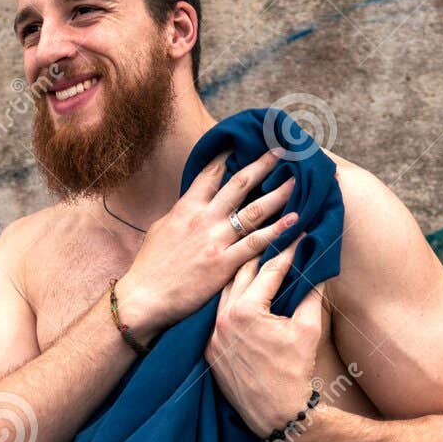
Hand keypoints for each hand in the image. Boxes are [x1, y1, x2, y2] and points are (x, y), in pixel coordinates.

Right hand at [115, 147, 297, 333]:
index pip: (211, 173)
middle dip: (263, 165)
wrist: (144, 297)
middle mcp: (204, 219)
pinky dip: (278, 231)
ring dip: (278, 194)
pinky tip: (295, 221)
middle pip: (240, 184)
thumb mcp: (161, 229)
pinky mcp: (225, 264)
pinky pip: (257, 243)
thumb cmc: (150, 266)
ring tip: (298, 182)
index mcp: (186, 207)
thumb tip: (194, 202)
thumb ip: (182, 213)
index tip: (246, 144)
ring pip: (254, 210)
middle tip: (282, 152)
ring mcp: (216, 240)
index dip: (230, 156)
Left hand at [203, 236, 325, 437]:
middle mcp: (223, 319)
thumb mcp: (308, 329)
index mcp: (246, 311)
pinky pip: (218, 315)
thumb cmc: (295, 372)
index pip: (268, 271)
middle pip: (241, 274)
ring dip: (242, 275)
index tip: (298, 235)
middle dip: (260, 254)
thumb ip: (311, 293)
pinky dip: (231, 300)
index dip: (286, 251)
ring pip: (225, 292)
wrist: (277, 414)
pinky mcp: (210, 349)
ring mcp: (212, 335)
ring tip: (259, 259)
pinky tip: (242, 291)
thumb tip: (317, 268)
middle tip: (276, 238)